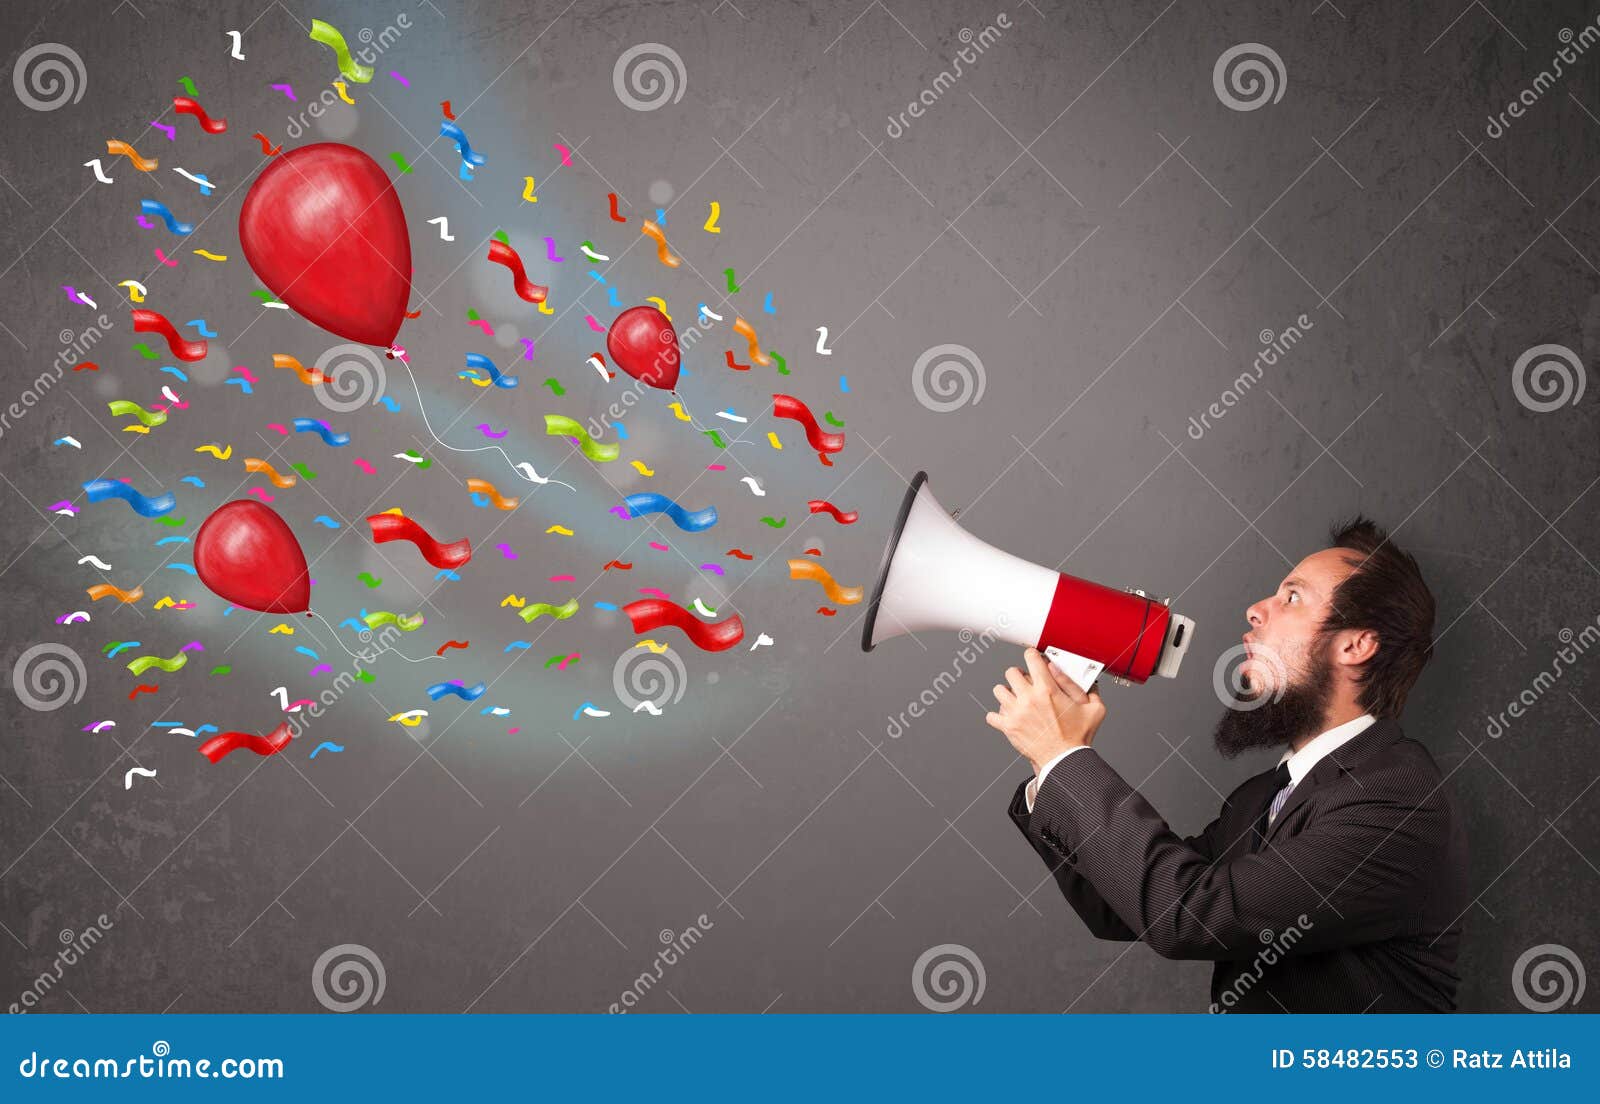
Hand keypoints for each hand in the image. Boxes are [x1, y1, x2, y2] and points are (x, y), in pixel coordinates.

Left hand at [984, 647, 1106, 772]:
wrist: (1065, 760)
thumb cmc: (1078, 737)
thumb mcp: (1093, 708)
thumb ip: (1085, 687)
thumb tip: (1072, 673)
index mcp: (1048, 689)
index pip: (1031, 658)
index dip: (1033, 656)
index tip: (1034, 659)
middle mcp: (1029, 698)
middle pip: (1011, 672)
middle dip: (1019, 675)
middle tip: (1025, 682)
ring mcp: (1016, 712)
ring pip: (999, 690)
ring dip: (1006, 693)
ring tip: (1015, 698)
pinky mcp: (1009, 728)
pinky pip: (991, 716)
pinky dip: (997, 716)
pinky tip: (1009, 716)